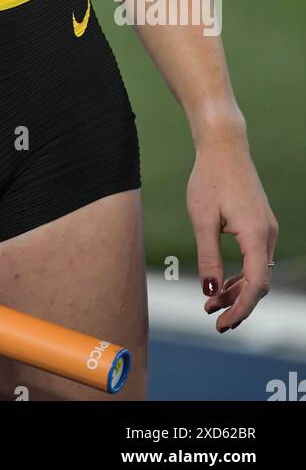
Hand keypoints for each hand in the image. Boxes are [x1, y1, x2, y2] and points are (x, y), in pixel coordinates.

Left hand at [187, 131, 278, 332]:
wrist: (223, 146)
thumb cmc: (210, 178)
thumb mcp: (202, 220)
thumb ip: (208, 257)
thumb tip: (210, 293)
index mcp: (256, 234)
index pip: (257, 284)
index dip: (242, 308)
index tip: (225, 323)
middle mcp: (267, 234)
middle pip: (258, 282)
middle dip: (237, 304)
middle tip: (214, 322)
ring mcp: (266, 229)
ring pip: (256, 271)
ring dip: (235, 290)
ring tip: (209, 307)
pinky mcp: (259, 225)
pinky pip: (253, 259)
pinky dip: (238, 274)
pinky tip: (219, 286)